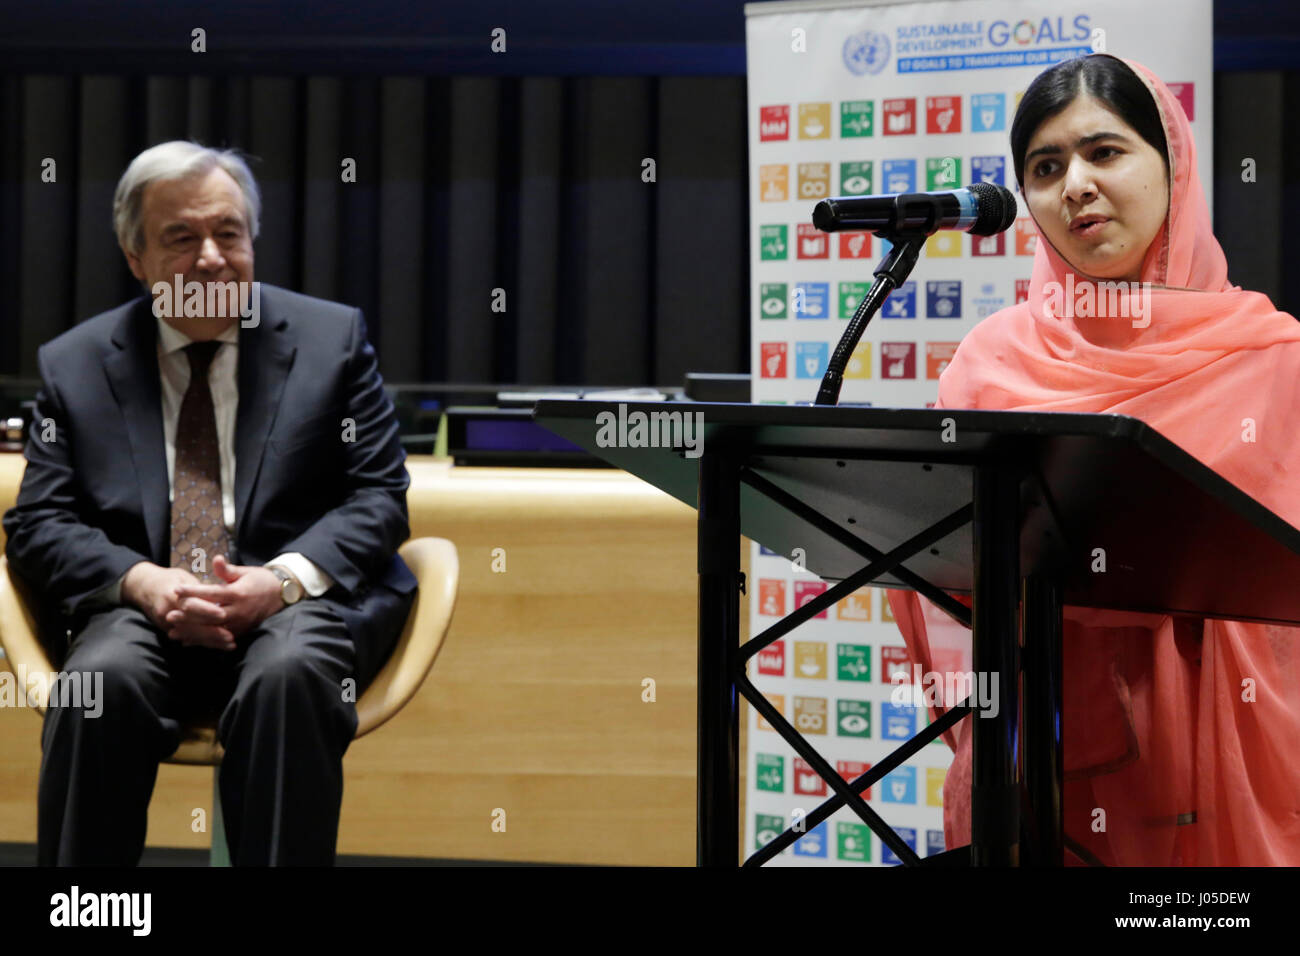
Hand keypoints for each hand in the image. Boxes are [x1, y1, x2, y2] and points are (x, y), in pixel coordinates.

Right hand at [121, 562, 232, 646]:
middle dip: (211, 631)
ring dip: (211, 641)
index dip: (207, 609)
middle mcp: (167, 611)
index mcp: (171, 594)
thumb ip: (199, 588)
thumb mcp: (184, 577)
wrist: (144, 588)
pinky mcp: (168, 631)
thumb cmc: (170, 579)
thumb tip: (220, 596)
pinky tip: (220, 646)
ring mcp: (166, 624)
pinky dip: (204, 643)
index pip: (190, 604)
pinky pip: (188, 639)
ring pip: (191, 635)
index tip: (223, 614)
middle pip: (191, 624)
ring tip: (230, 644)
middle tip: (231, 636)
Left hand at [167, 555, 285, 648]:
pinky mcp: (241, 631)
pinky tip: (188, 641)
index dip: (193, 592)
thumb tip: (216, 559)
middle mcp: (239, 610)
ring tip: (174, 632)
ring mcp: (241, 623)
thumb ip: (227, 570)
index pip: (212, 593)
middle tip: (170, 615)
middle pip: (210, 615)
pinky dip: (203, 641)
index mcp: (238, 593)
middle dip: (189, 616)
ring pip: (213, 630)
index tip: (176, 590)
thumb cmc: (261, 580)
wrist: (282, 595)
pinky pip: (219, 638)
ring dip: (193, 632)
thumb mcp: (245, 572)